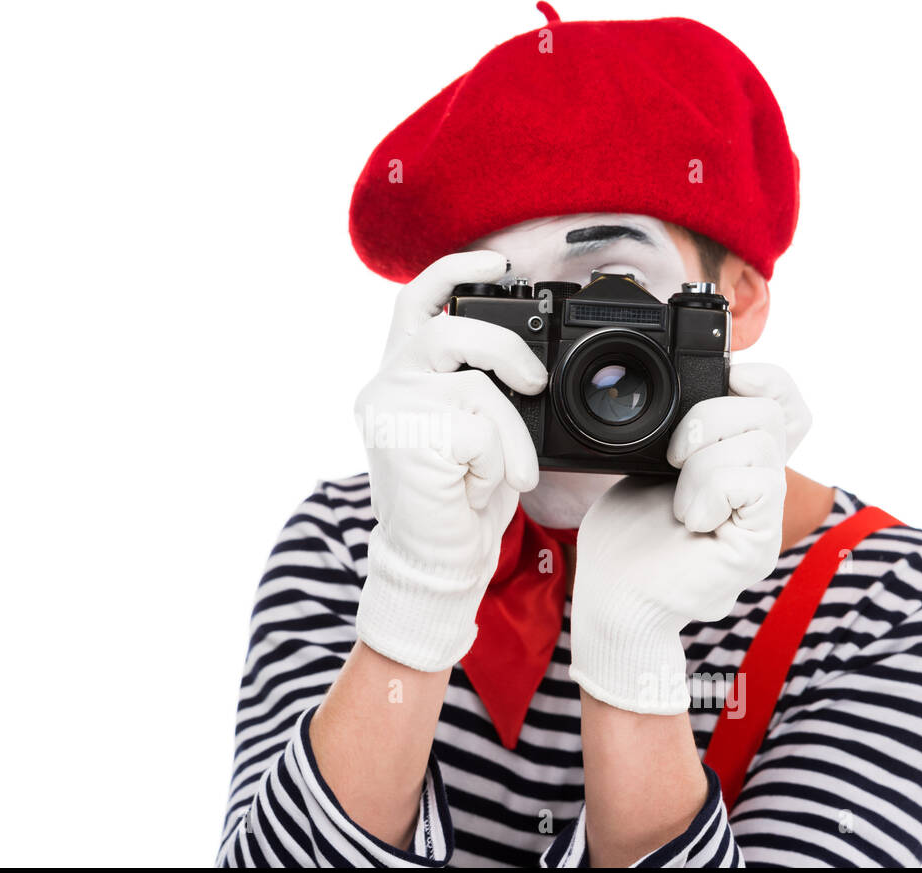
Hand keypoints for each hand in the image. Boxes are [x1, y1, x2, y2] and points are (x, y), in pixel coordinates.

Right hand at [353, 251, 548, 671]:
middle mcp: (385, 384)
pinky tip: (476, 487)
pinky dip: (496, 461)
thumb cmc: (458, 498)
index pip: (417, 301)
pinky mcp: (405, 437)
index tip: (500, 263)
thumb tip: (527, 364)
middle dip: (507, 350)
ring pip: (475, 386)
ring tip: (511, 470)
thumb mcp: (475, 429)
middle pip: (450, 331)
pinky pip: (479, 429)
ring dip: (510, 432)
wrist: (435, 560)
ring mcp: (390, 408)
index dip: (456, 271)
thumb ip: (481, 385)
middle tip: (535, 382)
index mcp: (400, 375)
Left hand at [568, 363, 807, 712]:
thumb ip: (680, 432)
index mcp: (736, 466)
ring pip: (761, 443)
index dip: (767, 381)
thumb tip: (697, 397)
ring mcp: (764, 519)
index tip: (727, 377)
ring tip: (679, 503)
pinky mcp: (758, 545)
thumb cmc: (624, 542)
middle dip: (711, 416)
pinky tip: (691, 519)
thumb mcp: (645, 465)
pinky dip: (712, 488)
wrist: (612, 599)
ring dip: (703, 462)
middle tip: (673, 457)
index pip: (785, 407)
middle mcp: (759, 490)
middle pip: (773, 412)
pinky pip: (758, 483)